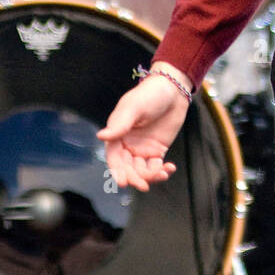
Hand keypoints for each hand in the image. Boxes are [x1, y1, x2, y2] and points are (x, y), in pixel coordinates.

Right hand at [96, 73, 188, 191]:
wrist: (173, 90)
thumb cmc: (149, 94)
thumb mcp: (133, 107)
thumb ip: (119, 124)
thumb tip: (101, 136)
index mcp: (117, 134)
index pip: (113, 157)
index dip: (117, 171)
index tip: (123, 182)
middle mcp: (128, 144)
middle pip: (127, 168)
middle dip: (135, 178)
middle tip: (144, 184)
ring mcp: (143, 148)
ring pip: (142, 170)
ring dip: (151, 176)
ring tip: (162, 173)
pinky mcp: (157, 150)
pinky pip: (156, 166)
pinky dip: (162, 170)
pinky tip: (169, 168)